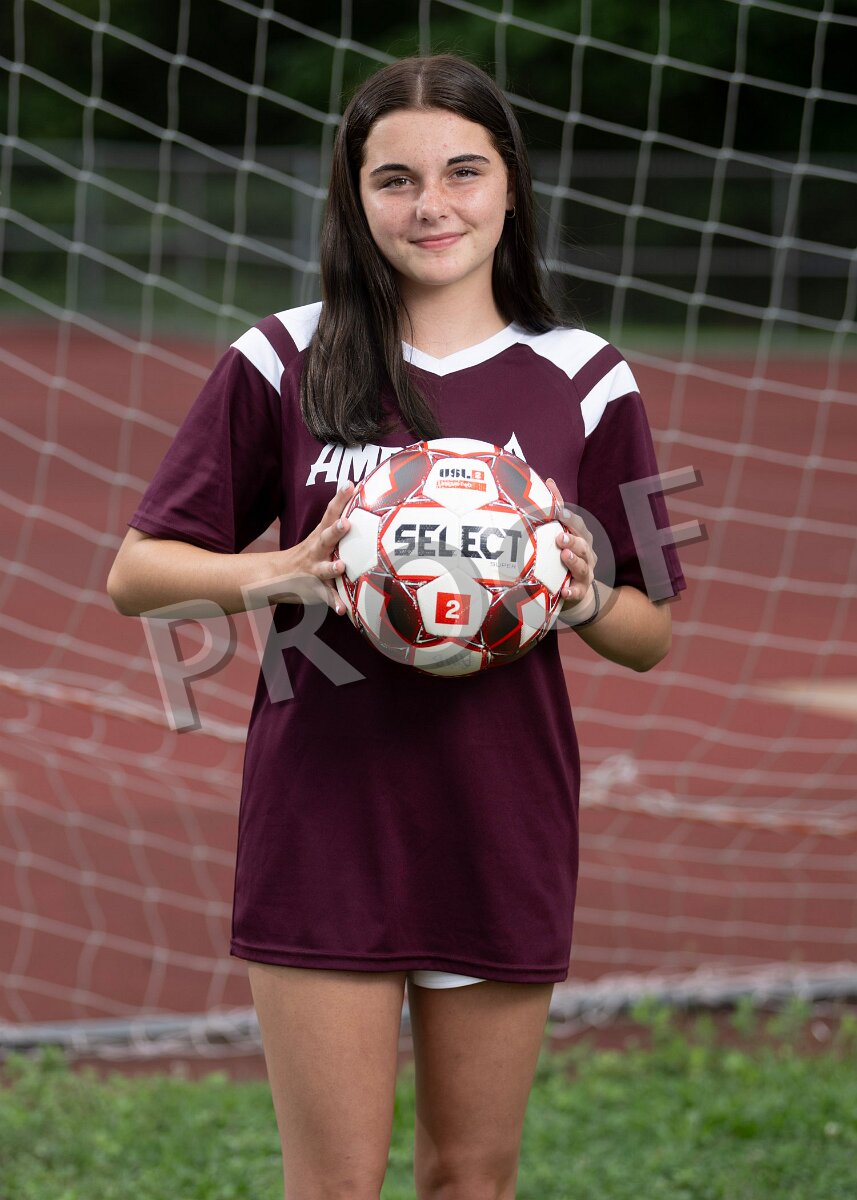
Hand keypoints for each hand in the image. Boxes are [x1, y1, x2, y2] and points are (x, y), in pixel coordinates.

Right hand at [268, 482, 353, 614]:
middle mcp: (317, 550)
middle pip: (326, 538)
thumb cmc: (309, 553)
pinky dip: (333, 603)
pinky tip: (342, 610)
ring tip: (341, 567)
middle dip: (336, 531)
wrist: (276, 576)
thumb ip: (338, 522)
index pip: (330, 513)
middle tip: (347, 523)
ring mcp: (314, 569)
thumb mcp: (321, 536)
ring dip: (332, 567)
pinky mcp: (315, 588)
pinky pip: (325, 596)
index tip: (350, 484)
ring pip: (324, 568)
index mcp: (320, 535)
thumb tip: (357, 495)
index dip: (340, 499)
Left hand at [544, 477, 596, 609]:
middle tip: (560, 537)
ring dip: (574, 561)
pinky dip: (572, 592)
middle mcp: (586, 554)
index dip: (569, 518)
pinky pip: (578, 592)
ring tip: (565, 556)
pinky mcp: (581, 591)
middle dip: (574, 540)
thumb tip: (548, 480)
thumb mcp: (561, 533)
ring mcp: (585, 573)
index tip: (557, 511)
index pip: (578, 525)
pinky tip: (565, 591)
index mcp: (581, 538)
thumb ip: (556, 509)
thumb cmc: (563, 555)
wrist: (573, 590)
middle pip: (584, 545)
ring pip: (583, 567)